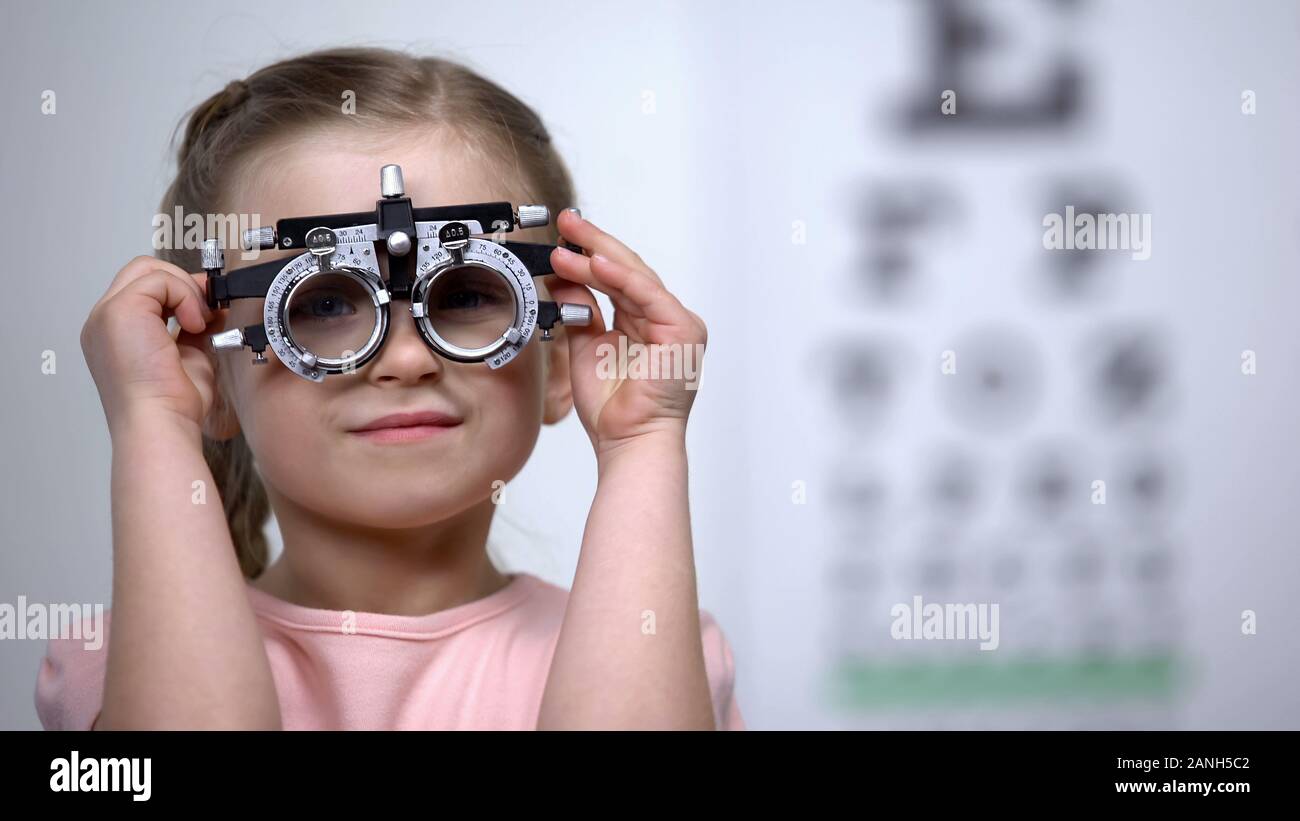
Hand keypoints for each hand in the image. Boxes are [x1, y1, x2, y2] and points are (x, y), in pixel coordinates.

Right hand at [80, 256, 219, 436]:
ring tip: (198, 323)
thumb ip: (193, 327)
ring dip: (184, 290)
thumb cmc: (172, 404)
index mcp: (116, 333)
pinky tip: (194, 326)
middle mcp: (104, 321)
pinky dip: (186, 297)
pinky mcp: (120, 311)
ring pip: (148, 269)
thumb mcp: (189, 355)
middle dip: (180, 283)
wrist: (161, 423)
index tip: (205, 310)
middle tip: (205, 310)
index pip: (144, 289)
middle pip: (141, 271)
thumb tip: (211, 306)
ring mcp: (107, 315)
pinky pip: (159, 280)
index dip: (178, 292)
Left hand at [547, 210, 707, 458]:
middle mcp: (664, 319)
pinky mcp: (682, 330)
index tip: (561, 239)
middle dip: (594, 244)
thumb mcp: (585, 348)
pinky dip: (622, 277)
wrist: (629, 441)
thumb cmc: (614, 410)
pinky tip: (596, 261)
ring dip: (599, 256)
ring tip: (568, 242)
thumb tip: (560, 278)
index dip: (590, 255)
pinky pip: (647, 294)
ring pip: (635, 277)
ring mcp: (677, 323)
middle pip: (628, 270)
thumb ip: (577, 311)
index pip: (617, 279)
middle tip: (566, 222)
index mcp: (646, 323)